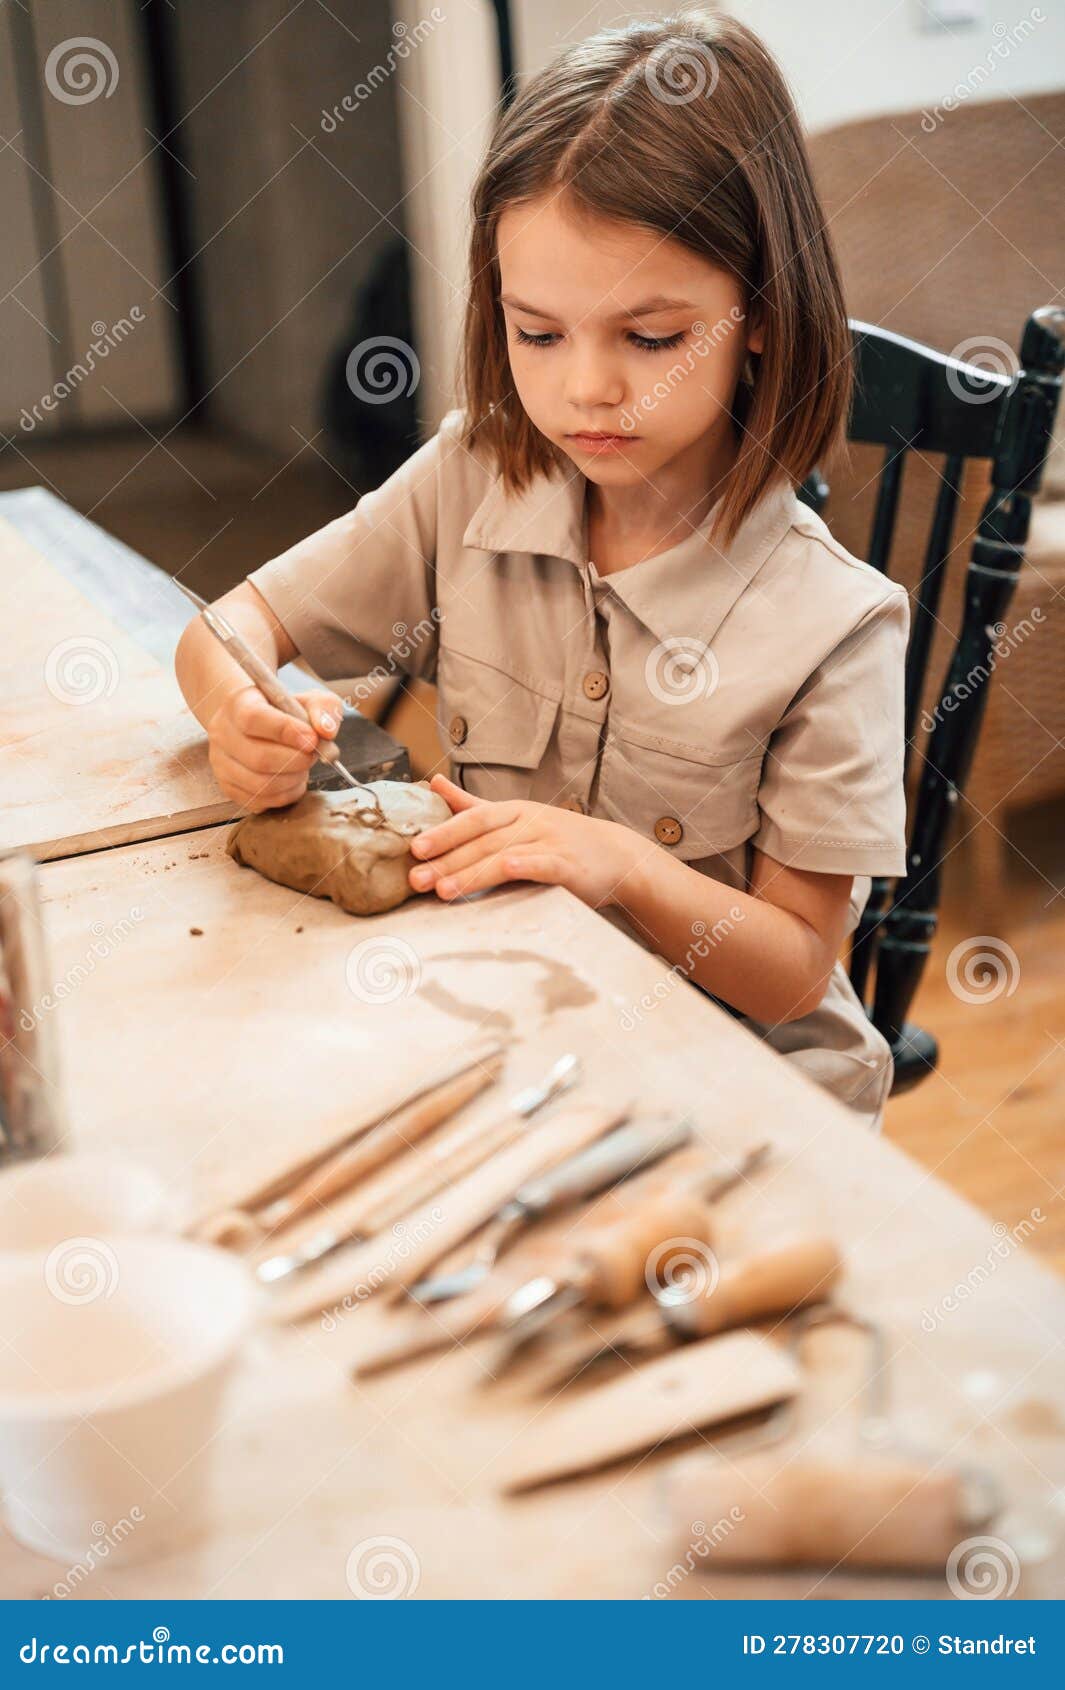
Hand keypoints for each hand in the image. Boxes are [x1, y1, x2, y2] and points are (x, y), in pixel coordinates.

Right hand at [207, 685, 342, 810]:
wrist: (257, 724)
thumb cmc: (284, 712)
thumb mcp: (308, 700)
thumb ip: (323, 709)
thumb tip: (326, 731)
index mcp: (237, 703)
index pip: (253, 718)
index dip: (285, 731)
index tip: (312, 739)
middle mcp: (222, 733)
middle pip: (258, 757)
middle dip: (296, 761)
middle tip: (313, 755)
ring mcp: (221, 763)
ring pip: (259, 784)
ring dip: (293, 780)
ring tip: (304, 768)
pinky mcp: (228, 787)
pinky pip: (259, 801)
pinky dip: (285, 795)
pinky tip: (294, 780)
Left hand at [407, 774, 640, 907]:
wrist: (615, 855)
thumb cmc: (558, 838)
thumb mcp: (515, 816)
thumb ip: (472, 804)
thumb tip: (432, 783)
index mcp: (513, 811)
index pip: (473, 819)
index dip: (443, 832)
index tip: (414, 848)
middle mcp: (529, 822)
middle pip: (482, 840)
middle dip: (447, 860)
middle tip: (416, 878)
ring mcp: (549, 842)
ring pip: (505, 855)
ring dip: (472, 872)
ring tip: (443, 890)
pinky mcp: (569, 865)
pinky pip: (544, 864)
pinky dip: (526, 865)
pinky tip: (506, 870)